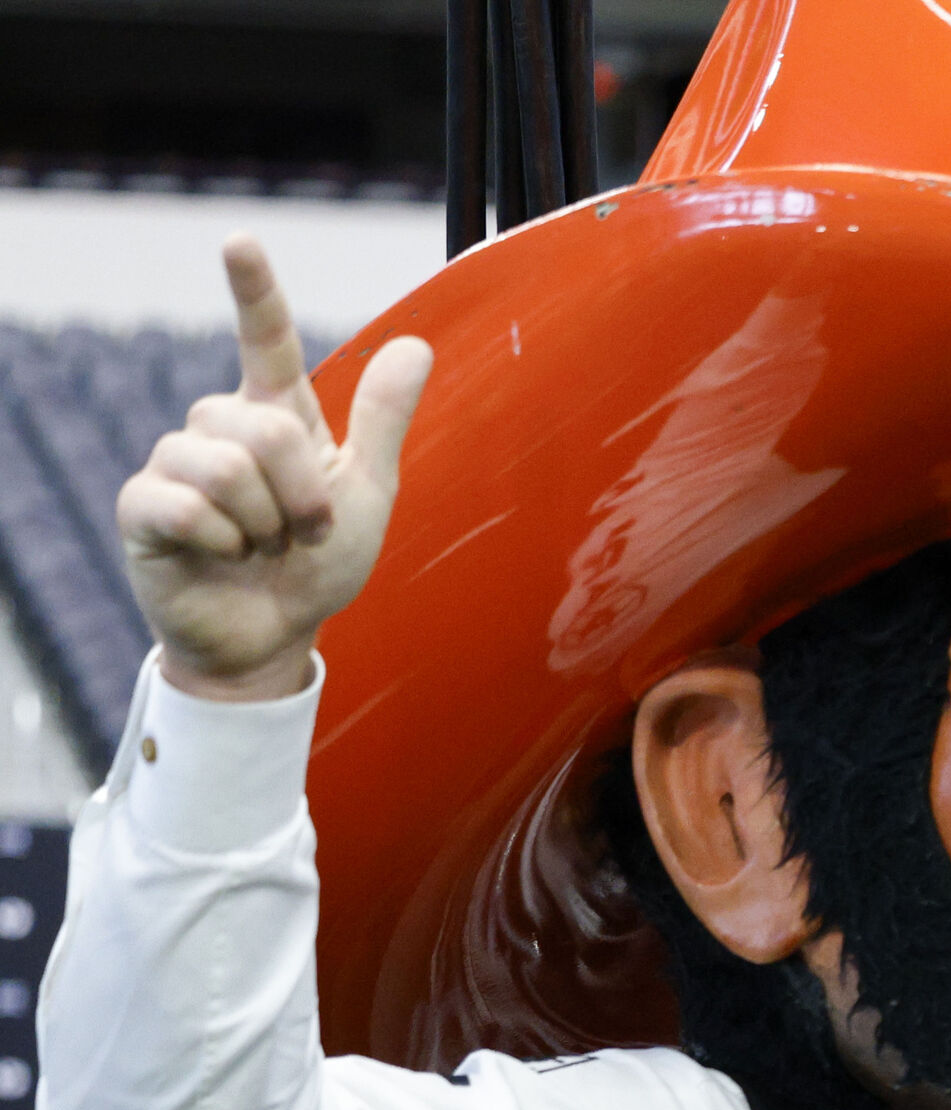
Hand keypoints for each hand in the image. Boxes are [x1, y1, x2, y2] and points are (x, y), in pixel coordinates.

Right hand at [114, 239, 429, 702]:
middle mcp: (217, 429)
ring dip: (264, 524)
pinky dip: (224, 543)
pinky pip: (188, 506)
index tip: (240, 240)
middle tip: (303, 534)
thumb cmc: (316, 566)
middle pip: (263, 427)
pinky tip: (223, 559)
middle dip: (301, 495)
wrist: (273, 636)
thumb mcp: (366, 493)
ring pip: (225, 466)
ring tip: (261, 549)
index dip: (254, 292)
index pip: (264, 341)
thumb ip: (381, 421)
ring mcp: (174, 464)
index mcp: (274, 418)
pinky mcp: (143, 507)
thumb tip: (415, 345)